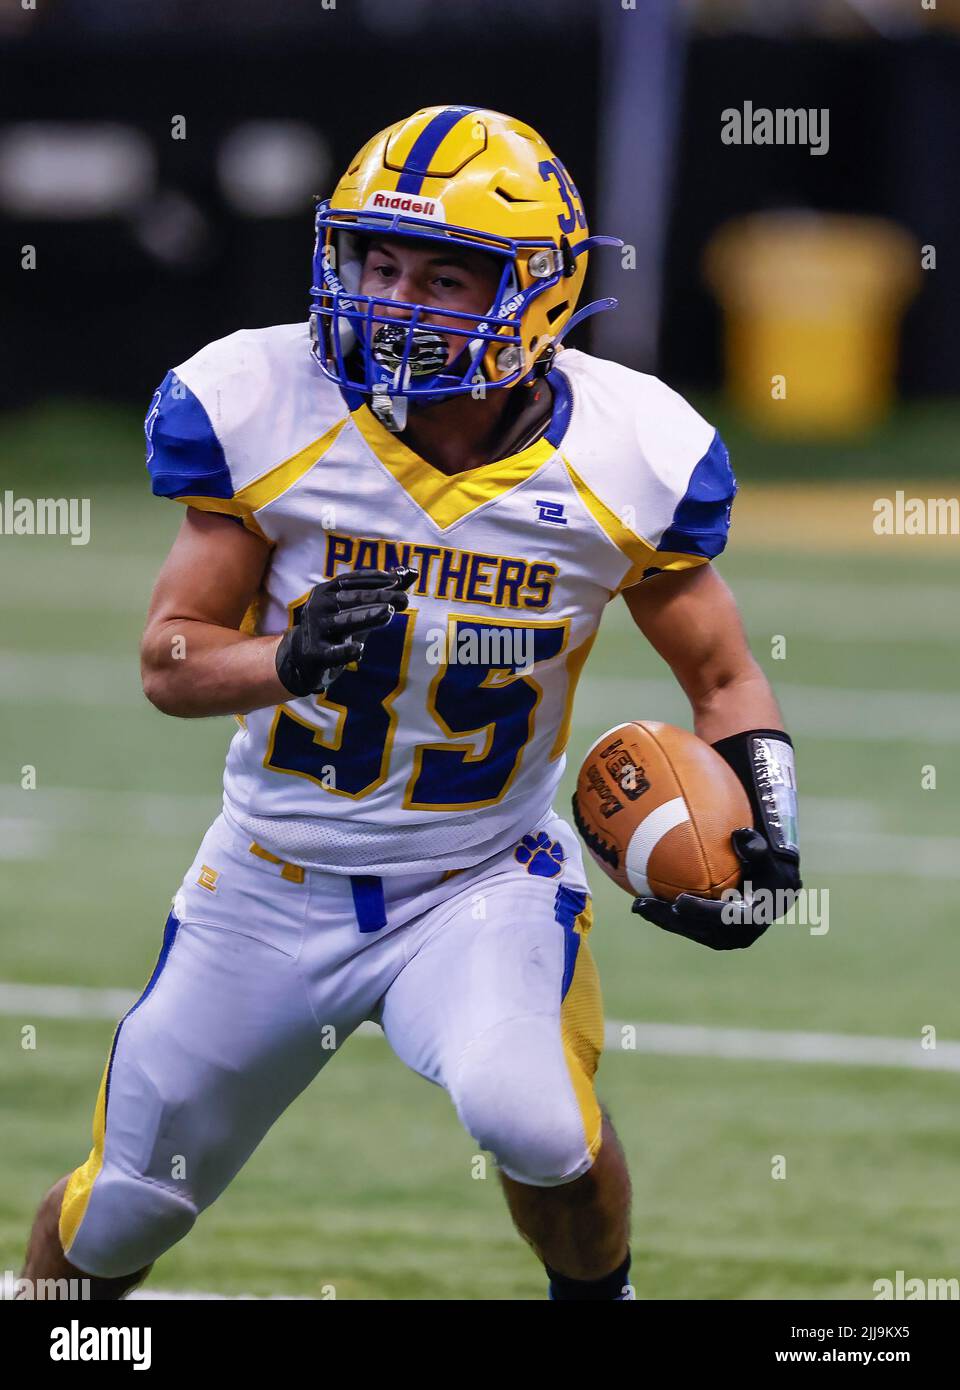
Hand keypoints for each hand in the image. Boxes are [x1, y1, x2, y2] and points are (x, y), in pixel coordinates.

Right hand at [275, 566, 416, 696]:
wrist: (303, 658)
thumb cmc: (337, 628)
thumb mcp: (358, 609)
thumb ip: (385, 591)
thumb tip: (413, 571)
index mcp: (326, 591)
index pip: (351, 581)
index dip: (374, 579)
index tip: (397, 580)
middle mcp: (318, 607)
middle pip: (350, 599)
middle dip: (378, 597)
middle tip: (403, 599)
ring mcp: (315, 630)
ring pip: (343, 622)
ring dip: (366, 617)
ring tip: (389, 613)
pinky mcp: (315, 654)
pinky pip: (332, 652)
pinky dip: (345, 650)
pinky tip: (359, 649)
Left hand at [631, 827, 801, 950]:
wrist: (774, 892)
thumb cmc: (769, 869)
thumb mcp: (769, 857)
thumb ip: (757, 848)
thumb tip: (740, 834)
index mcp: (753, 918)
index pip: (725, 918)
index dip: (702, 911)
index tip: (680, 901)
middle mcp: (738, 935)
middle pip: (698, 928)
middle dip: (670, 919)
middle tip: (644, 904)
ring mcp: (724, 938)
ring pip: (689, 931)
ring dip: (663, 920)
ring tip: (638, 905)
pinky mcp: (713, 936)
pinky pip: (687, 928)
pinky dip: (667, 917)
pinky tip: (645, 903)